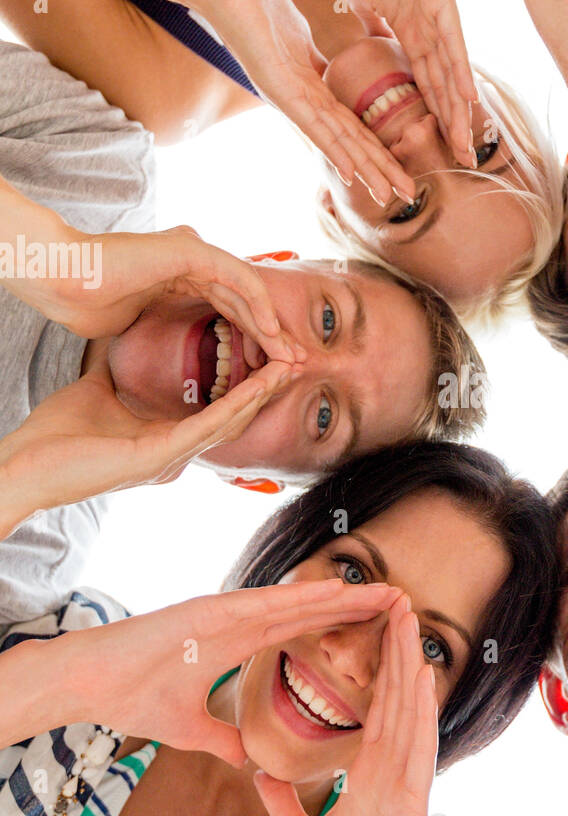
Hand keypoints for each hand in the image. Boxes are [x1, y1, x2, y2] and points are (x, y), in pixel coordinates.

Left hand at [0, 357, 292, 535]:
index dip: (244, 386)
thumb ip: (114, 374)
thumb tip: (116, 348)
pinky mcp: (156, 459)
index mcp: (162, 443)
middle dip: (264, 389)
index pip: (214, 412)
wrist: (24, 467)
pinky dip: (232, 406)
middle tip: (293, 361)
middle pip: (232, 418)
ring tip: (286, 369)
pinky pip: (204, 429)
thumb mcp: (95, 393)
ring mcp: (168, 460)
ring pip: (228, 423)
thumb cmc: (52, 439)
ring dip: (260, 395)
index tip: (264, 357)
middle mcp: (173, 455)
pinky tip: (253, 387)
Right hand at [9, 579, 400, 767]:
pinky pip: (258, 604)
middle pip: (309, 611)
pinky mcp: (205, 612)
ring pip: (293, 601)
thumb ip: (220, 738)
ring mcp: (223, 613)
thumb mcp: (189, 728)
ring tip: (380, 589)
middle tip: (401, 598)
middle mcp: (238, 622)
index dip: (339, 627)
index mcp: (237, 643)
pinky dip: (294, 598)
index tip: (378, 628)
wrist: (89, 683)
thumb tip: (244, 757)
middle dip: (354, 606)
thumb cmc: (133, 696)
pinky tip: (327, 593)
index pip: (302, 633)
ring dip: (337, 595)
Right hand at [11, 224, 302, 361]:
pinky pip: (237, 278)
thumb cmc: (83, 303)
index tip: (266, 371)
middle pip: (242, 302)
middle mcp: (189, 262)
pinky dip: (257, 304)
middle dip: (269, 335)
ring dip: (271, 324)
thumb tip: (156, 352)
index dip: (249, 339)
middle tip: (294, 365)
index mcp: (176, 278)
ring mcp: (192, 253)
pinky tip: (271, 331)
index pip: (226, 310)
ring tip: (290, 355)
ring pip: (246, 291)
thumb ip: (155, 328)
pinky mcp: (191, 250)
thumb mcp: (131, 324)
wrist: (60, 279)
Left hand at [194, 0, 415, 205]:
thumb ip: (314, 62)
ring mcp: (288, 97)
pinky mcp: (277, 87)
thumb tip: (328, 71)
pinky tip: (348, 171)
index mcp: (306, 90)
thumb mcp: (297, 39)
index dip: (377, 148)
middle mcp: (298, 102)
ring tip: (386, 195)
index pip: (350, 125)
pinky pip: (310, 123)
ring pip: (335, 139)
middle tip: (408, 195)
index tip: (402, 168)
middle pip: (349, 141)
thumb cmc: (255, 5)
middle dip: (379, 168)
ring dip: (363, 169)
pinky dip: (332, 148)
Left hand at [255, 601, 437, 815]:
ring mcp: (407, 789)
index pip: (379, 710)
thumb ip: (283, 801)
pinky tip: (421, 679)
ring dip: (413, 668)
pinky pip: (419, 750)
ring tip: (412, 623)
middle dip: (400, 652)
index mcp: (373, 778)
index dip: (381, 669)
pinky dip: (421, 713)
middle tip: (401, 603)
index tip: (379, 628)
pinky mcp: (411, 807)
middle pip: (400, 702)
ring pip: (412, 716)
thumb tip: (262, 772)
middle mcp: (396, 776)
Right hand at [331, 0, 477, 166]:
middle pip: (444, 83)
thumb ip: (372, 22)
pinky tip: (468, 97)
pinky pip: (451, 36)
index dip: (433, 113)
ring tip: (467, 141)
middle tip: (465, 161)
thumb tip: (367, 40)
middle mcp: (430, 23)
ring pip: (451, 67)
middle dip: (453, 123)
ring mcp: (436, 8)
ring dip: (459, 107)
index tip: (437, 146)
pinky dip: (459, 67)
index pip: (425, 80)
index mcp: (411, 26)